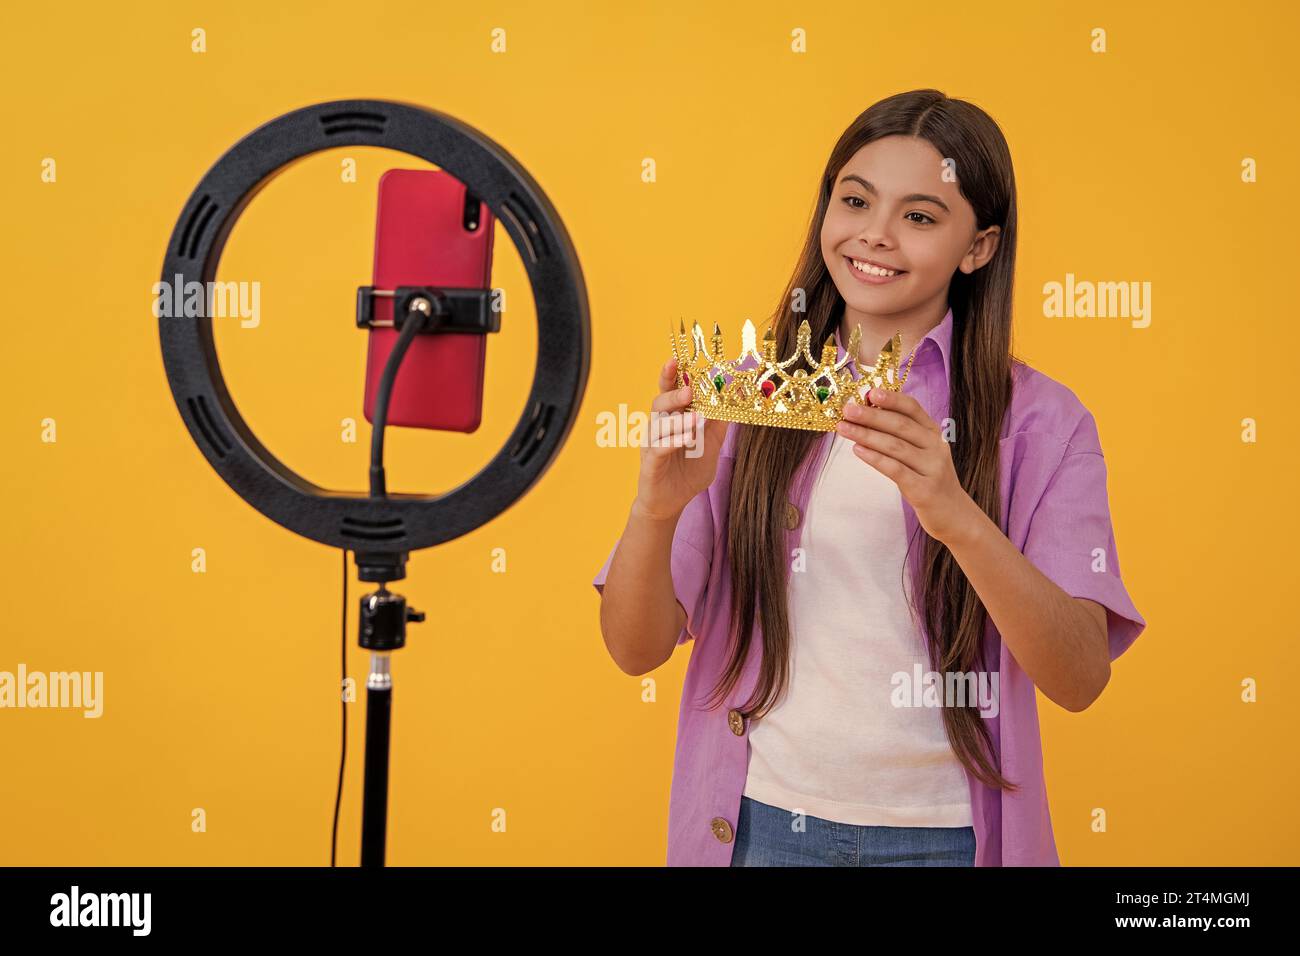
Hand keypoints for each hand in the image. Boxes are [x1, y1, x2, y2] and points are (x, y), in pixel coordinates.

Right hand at [633, 357, 730, 521]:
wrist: (672, 502)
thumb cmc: (688, 471)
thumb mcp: (711, 444)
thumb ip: (720, 423)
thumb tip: (736, 399)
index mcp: (672, 417)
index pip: (669, 391)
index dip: (670, 375)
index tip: (676, 359)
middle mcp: (658, 426)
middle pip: (660, 403)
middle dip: (674, 394)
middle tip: (690, 391)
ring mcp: (652, 444)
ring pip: (660, 425)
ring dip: (678, 420)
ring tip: (696, 418)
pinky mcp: (650, 463)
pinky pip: (659, 448)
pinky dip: (672, 442)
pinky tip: (686, 439)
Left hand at [834, 386, 980, 546]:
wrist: (954, 515)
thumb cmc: (929, 480)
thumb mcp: (921, 453)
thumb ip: (901, 435)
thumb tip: (868, 413)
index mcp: (934, 433)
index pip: (913, 409)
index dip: (892, 398)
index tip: (869, 392)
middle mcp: (936, 447)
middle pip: (901, 426)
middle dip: (872, 415)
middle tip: (848, 409)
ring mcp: (932, 468)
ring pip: (896, 446)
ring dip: (867, 435)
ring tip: (844, 428)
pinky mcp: (924, 489)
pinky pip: (896, 469)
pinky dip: (875, 458)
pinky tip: (858, 450)